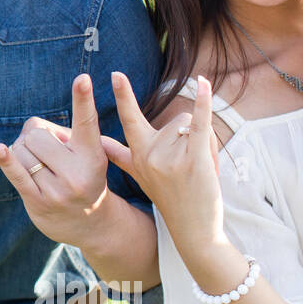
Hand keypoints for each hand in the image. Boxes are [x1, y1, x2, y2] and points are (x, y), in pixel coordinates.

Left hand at [0, 74, 112, 246]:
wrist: (87, 222)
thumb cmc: (81, 175)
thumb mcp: (85, 154)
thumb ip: (61, 134)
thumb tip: (29, 130)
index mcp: (93, 155)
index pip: (86, 122)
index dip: (83, 99)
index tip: (82, 78)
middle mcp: (77, 173)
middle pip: (37, 135)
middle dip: (34, 137)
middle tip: (46, 151)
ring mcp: (57, 190)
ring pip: (23, 151)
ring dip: (22, 152)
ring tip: (39, 165)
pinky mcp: (38, 201)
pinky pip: (17, 175)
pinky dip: (6, 160)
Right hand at [100, 72, 224, 255]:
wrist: (193, 229)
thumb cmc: (172, 199)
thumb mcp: (141, 176)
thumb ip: (119, 156)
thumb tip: (98, 142)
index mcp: (139, 155)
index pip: (129, 119)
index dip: (123, 95)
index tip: (115, 74)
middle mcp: (150, 154)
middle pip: (177, 121)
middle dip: (190, 138)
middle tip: (188, 170)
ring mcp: (171, 157)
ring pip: (192, 126)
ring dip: (203, 143)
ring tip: (200, 170)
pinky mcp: (193, 159)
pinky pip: (199, 124)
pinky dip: (204, 103)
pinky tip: (204, 84)